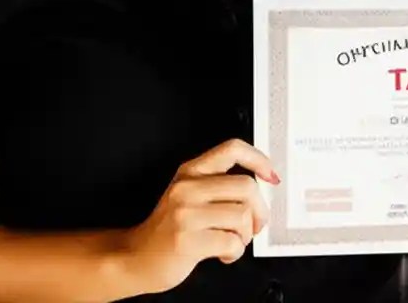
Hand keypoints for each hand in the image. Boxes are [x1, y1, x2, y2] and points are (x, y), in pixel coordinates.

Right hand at [121, 139, 279, 294]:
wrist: (136, 257)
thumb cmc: (168, 230)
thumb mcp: (187, 196)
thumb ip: (218, 186)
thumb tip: (261, 186)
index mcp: (190, 172)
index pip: (232, 149)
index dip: (258, 160)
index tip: (270, 176)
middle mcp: (187, 188)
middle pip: (247, 187)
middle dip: (260, 212)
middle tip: (254, 225)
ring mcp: (185, 214)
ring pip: (243, 216)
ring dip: (245, 236)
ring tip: (231, 241)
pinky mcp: (188, 241)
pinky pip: (232, 243)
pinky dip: (234, 253)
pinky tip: (222, 254)